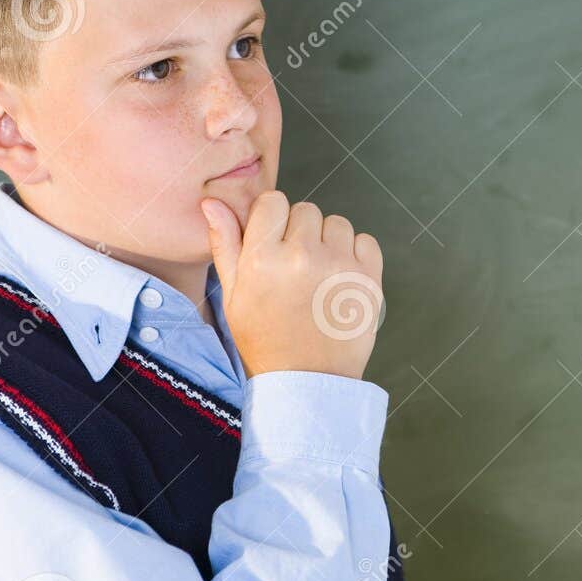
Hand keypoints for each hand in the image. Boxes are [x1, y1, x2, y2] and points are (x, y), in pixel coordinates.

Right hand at [201, 190, 384, 379]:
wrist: (308, 380)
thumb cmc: (265, 338)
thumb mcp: (233, 295)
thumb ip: (225, 244)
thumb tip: (212, 202)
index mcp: (263, 258)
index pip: (273, 200)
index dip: (273, 219)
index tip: (274, 243)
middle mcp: (302, 256)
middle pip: (306, 209)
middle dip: (300, 231)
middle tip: (295, 268)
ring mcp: (339, 266)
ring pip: (337, 223)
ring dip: (329, 241)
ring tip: (318, 276)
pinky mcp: (368, 278)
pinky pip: (365, 240)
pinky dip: (356, 254)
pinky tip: (339, 280)